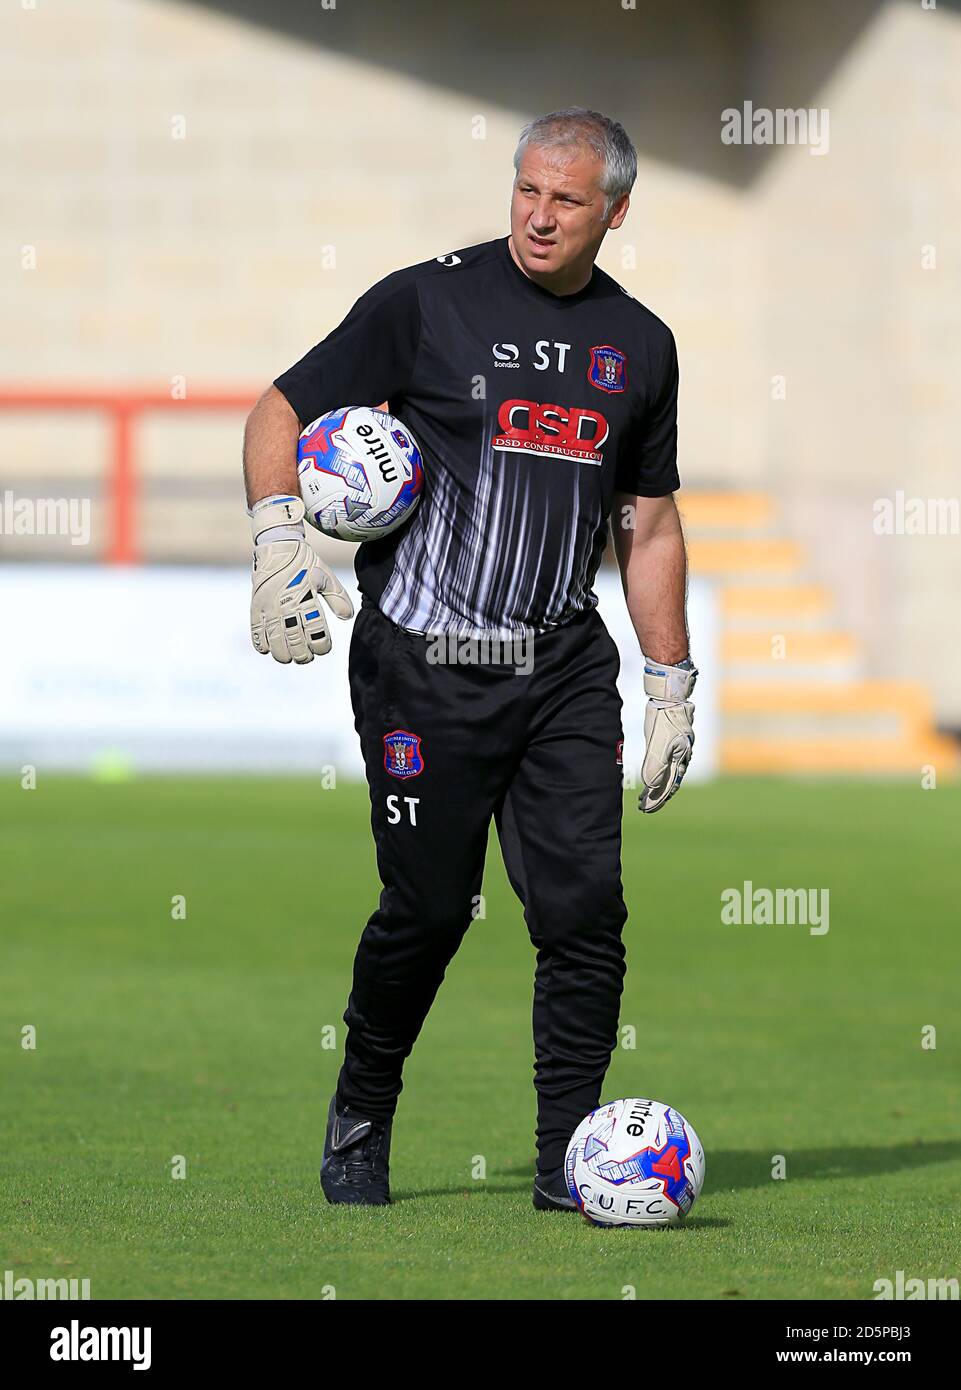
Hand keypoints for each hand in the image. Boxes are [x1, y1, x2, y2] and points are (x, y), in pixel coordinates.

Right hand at [248, 495, 352, 662]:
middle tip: (306, 657)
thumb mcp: (326, 577)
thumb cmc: (306, 563)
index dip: (321, 646)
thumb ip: (338, 598)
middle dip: (302, 655)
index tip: (323, 649)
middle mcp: (286, 604)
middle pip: (295, 640)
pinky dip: (261, 644)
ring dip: (283, 654)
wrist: (278, 546)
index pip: (315, 631)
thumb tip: (347, 617)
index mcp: (306, 597)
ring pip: (275, 640)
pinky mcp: (256, 605)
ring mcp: (269, 606)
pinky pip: (256, 631)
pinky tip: (268, 650)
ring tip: (289, 657)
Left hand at [639, 658, 695, 812]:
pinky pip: (663, 765)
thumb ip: (656, 764)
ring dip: (655, 787)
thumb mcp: (660, 742)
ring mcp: (675, 751)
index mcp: (680, 758)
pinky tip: (649, 779)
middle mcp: (680, 757)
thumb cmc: (665, 719)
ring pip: (666, 775)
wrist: (669, 698)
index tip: (646, 808)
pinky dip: (656, 775)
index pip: (669, 785)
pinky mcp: (669, 745)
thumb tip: (651, 785)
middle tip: (643, 807)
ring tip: (643, 798)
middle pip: (668, 782)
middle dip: (656, 796)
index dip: (658, 798)